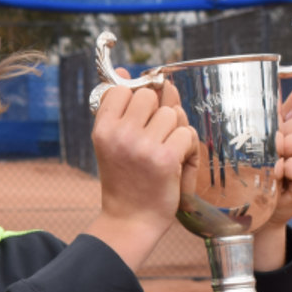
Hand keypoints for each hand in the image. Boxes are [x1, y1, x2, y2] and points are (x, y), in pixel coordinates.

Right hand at [86, 70, 199, 269]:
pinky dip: (188, 149)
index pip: (123, 89)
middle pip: (151, 96)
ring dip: (176, 132)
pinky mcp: (165, 159)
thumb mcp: (112, 142)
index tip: (138, 122)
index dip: (137, 102)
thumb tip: (124, 71)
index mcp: (102, 129)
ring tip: (165, 153)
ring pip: (173, 114)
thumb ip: (120, 108)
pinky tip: (176, 164)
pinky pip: (187, 133)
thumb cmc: (125, 180)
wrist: (130, 220)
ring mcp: (142, 146)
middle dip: (159, 114)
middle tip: (154, 139)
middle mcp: (120, 134)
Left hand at [254, 78, 291, 269]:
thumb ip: (281, 108)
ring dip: (288, 146)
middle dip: (287, 128)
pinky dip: (287, 168)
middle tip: (272, 147)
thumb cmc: (260, 167)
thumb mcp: (270, 134)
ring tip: (274, 159)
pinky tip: (275, 174)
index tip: (285, 118)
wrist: (251, 207)